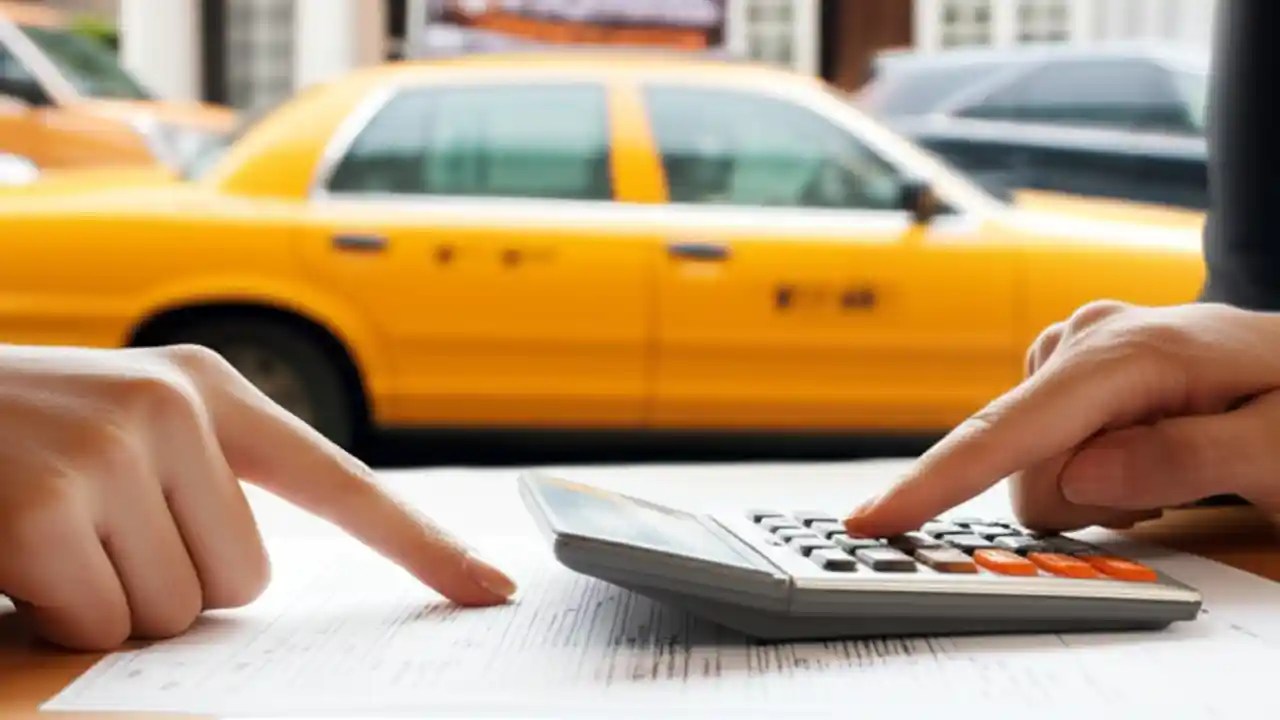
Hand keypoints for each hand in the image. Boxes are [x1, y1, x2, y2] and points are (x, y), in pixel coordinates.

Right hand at [0, 344, 514, 650]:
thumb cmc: (14, 439)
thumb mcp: (119, 433)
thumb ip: (201, 488)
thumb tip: (255, 586)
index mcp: (208, 390)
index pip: (342, 482)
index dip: (422, 544)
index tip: (493, 588)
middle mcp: (173, 407)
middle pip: (245, 582)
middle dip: (167, 583)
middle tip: (86, 529)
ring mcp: (110, 451)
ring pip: (176, 613)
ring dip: (107, 601)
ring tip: (44, 532)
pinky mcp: (45, 506)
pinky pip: (100, 627)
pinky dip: (52, 615)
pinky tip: (10, 551)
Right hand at [845, 301, 1279, 537]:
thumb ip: (1185, 458)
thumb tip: (1079, 474)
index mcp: (1127, 353)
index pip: (1011, 431)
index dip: (938, 482)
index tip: (874, 518)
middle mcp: (1085, 339)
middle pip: (1024, 464)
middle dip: (1088, 500)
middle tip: (1180, 489)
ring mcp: (1076, 349)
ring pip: (1034, 459)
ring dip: (1096, 485)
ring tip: (1179, 460)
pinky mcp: (1073, 367)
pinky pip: (1046, 442)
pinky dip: (1092, 464)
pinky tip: (1149, 446)